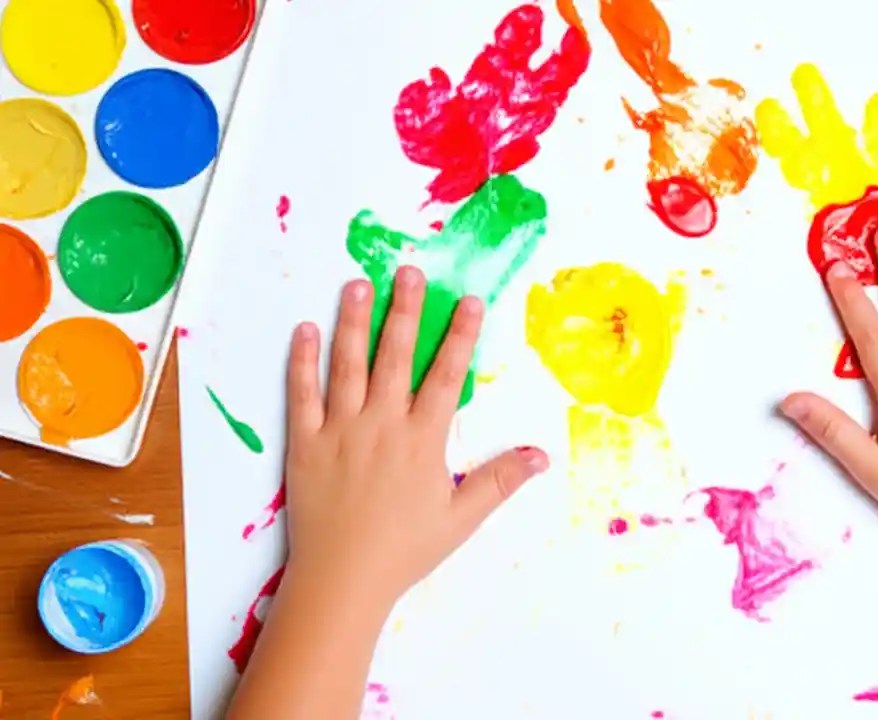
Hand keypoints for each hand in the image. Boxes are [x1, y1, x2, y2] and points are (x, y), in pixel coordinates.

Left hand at [283, 266, 549, 601]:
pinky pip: (303, 394)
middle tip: (410, 271)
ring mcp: (340, 430)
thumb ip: (500, 480)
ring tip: (358, 284)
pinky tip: (305, 331)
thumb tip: (541, 455)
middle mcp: (382, 424)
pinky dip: (303, 361)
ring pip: (348, 364)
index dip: (460, 336)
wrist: (343, 578)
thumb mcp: (461, 517)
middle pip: (396, 355)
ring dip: (353, 321)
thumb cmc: (405, 549)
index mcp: (422, 439)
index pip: (445, 376)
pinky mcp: (306, 443)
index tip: (469, 301)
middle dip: (405, 310)